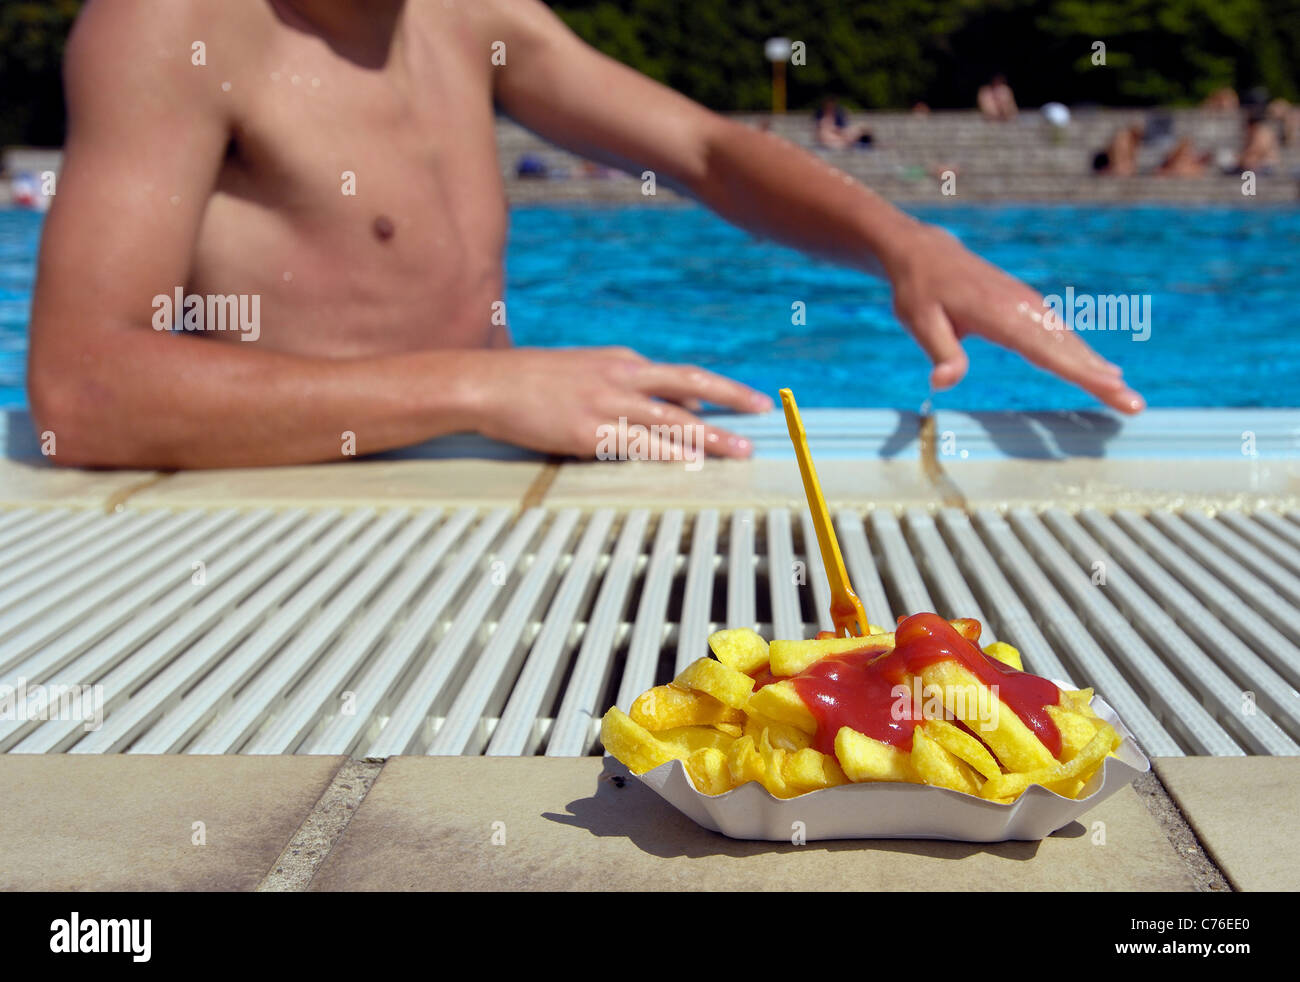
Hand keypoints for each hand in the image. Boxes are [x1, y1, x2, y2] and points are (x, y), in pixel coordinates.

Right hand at [469, 347, 773, 459]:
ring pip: (672, 417)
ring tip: (742, 449)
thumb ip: (619, 388)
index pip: (678, 378)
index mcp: (620, 362)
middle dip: (731, 396)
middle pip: (689, 383)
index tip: (742, 404)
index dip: (713, 393)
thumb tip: (650, 408)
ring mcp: (606, 403)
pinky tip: (691, 460)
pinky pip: (638, 442)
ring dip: (712, 435)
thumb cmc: (531, 382)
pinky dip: (668, 451)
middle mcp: (620, 377)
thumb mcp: (582, 372)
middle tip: (765, 409)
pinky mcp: (588, 430)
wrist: (488, 384)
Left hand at [881, 222, 1144, 412]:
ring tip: (1124, 393)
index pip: (1045, 349)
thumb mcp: (918, 322)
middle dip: (1101, 377)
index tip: (1111, 386)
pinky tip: (1100, 370)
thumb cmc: (919, 291)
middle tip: (1134, 404)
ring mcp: (1028, 304)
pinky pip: (1060, 333)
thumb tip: (942, 384)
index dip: (1079, 371)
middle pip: (1066, 348)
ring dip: (1097, 367)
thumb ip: (940, 353)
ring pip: (1068, 340)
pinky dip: (1082, 353)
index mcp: (999, 313)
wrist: (925, 254)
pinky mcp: (1027, 305)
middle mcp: (1022, 306)